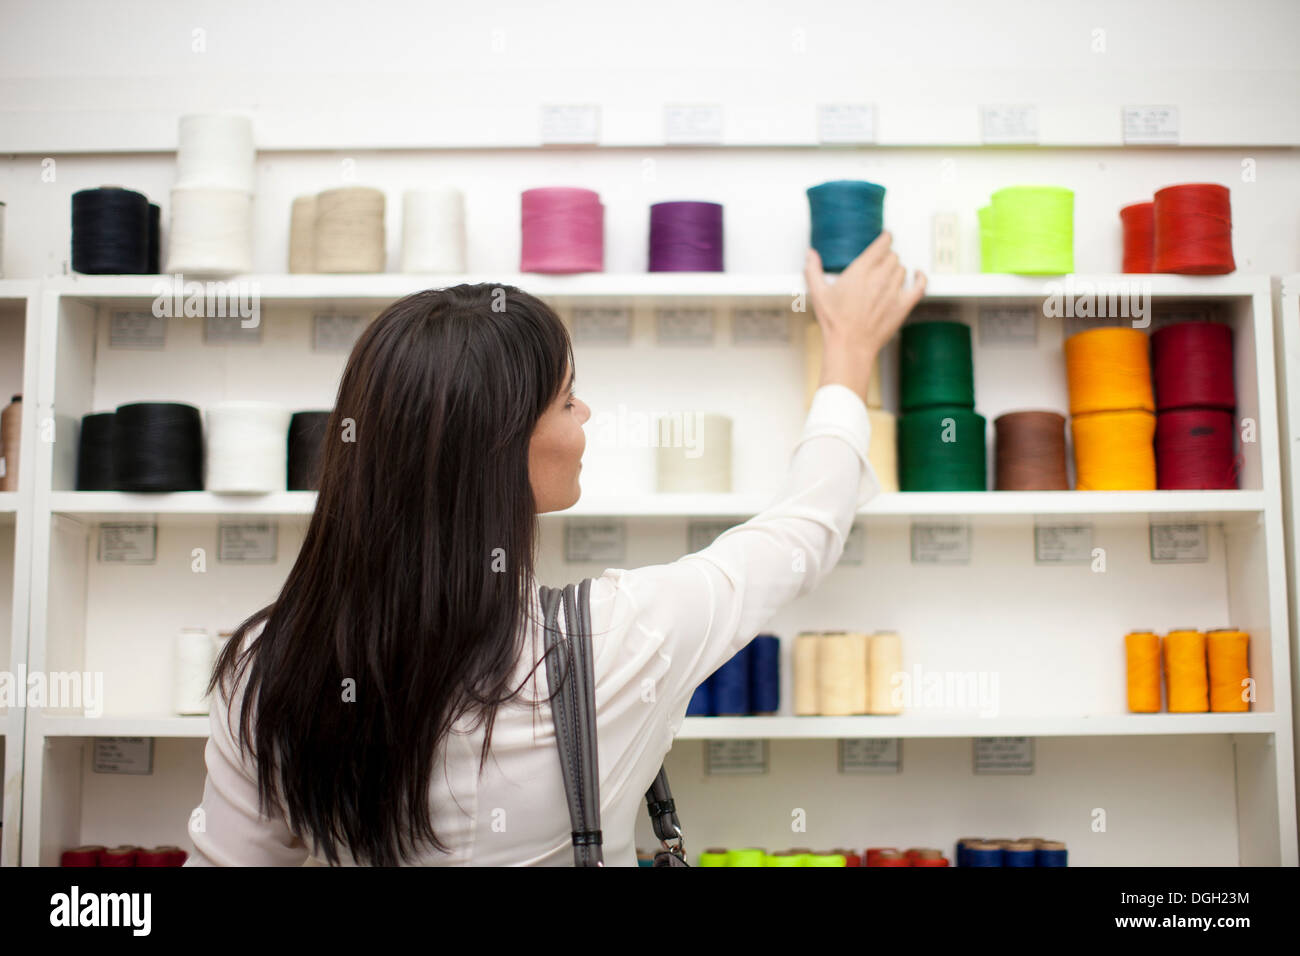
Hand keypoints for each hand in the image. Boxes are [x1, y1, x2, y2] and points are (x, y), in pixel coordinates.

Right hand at [804, 232, 926, 402]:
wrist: (850, 345)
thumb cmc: (835, 322)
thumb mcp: (819, 294)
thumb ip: (813, 270)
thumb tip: (810, 255)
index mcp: (861, 271)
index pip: (882, 244)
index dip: (885, 238)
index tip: (885, 237)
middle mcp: (879, 278)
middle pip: (892, 257)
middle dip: (886, 258)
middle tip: (880, 264)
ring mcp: (893, 291)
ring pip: (902, 269)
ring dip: (896, 270)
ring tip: (887, 277)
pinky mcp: (903, 305)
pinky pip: (920, 285)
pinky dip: (920, 278)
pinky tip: (917, 275)